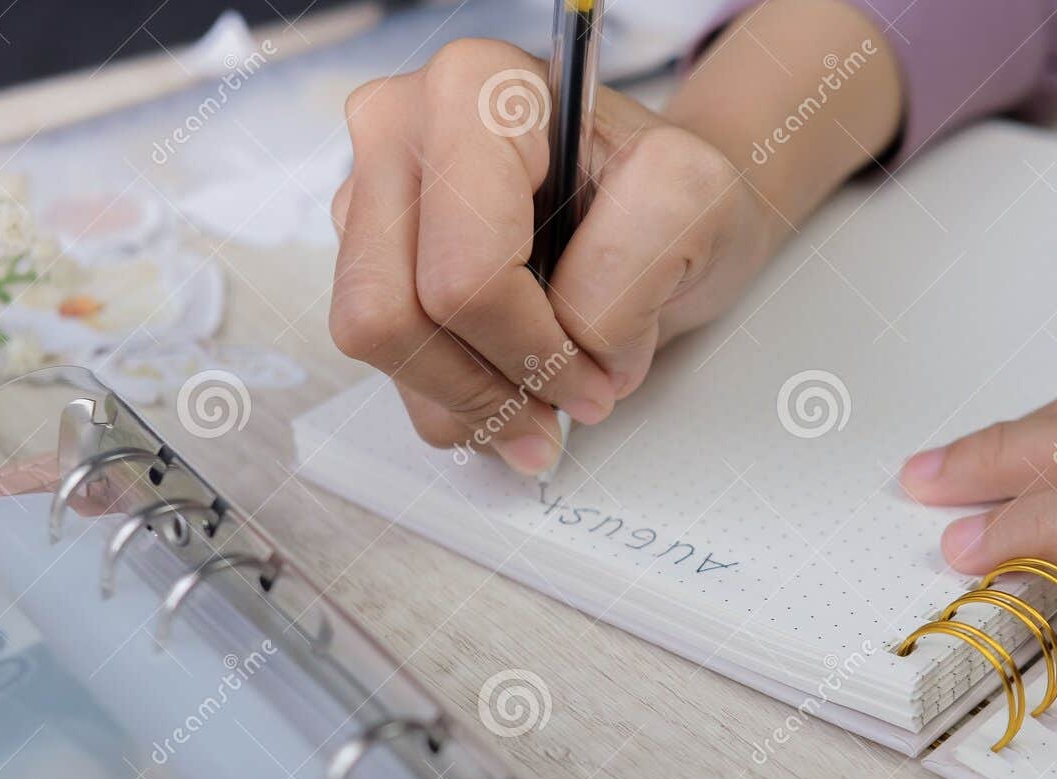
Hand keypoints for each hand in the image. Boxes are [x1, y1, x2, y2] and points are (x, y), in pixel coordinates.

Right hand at [329, 2, 904, 474]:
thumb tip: (573, 352)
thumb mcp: (692, 203)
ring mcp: (368, 194)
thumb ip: (628, 269)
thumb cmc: (666, 191)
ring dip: (469, 404)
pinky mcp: (365, 257)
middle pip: (395, 315)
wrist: (658, 203)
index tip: (602, 378)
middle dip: (491, 387)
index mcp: (475, 90)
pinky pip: (386, 365)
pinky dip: (454, 403)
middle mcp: (400, 129)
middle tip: (569, 405)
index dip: (536, 350)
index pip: (467, 271)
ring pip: (377, 345)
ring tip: (543, 410)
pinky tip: (512, 391)